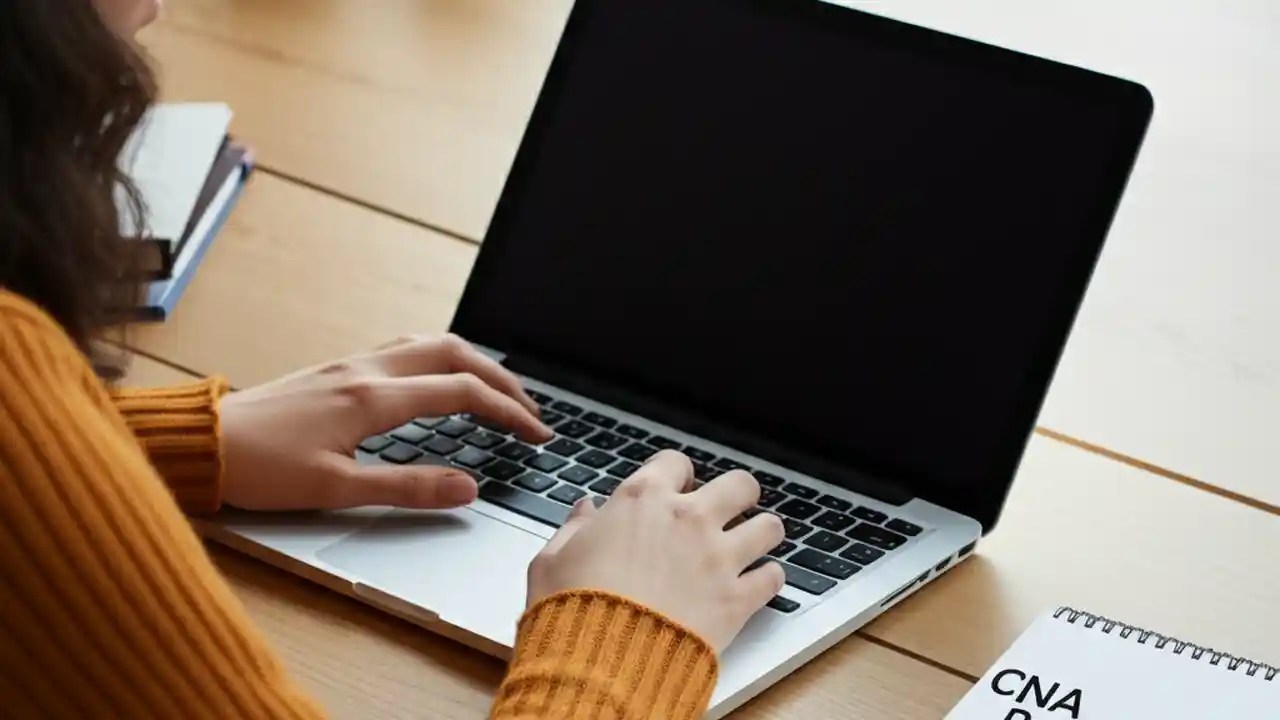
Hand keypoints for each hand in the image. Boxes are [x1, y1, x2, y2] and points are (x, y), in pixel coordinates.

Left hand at [218, 334, 551, 510]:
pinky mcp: (338, 371)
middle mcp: (366, 371)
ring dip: (473, 362)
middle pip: (455, 353)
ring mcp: (351, 365)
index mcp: (372, 398)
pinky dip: (442, 359)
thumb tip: (467, 487)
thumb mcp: (337, 490)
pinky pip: (406, 348)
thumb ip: (408, 487)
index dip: (509, 412)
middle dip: (502, 379)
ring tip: (497, 391)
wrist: (200, 444)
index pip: (462, 392)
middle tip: (529, 410)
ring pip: (430, 343)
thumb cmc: (259, 469)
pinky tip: (441, 380)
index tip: (536, 434)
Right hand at [525, 451, 785, 651]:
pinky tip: (757, 584)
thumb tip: (585, 512)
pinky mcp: (737, 599)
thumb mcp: (552, 560)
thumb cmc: (571, 610)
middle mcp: (687, 519)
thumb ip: (573, 529)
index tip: (679, 488)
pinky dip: (768, 580)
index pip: (676, 462)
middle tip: (731, 510)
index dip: (678, 475)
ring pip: (769, 526)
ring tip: (754, 544)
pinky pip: (774, 576)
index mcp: (642, 501)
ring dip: (762, 534)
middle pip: (741, 484)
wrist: (600, 662)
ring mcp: (718, 557)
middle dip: (738, 496)